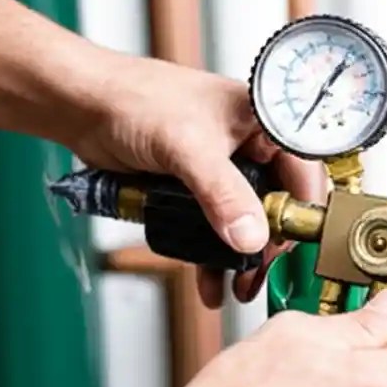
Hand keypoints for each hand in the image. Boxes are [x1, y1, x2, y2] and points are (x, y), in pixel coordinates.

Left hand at [62, 50, 323, 307]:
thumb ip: (223, 194)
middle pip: (276, 203)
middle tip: (258, 274)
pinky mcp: (194, 189)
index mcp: (262, 121)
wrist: (82, 107)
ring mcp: (221, 169)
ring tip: (237, 287)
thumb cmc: (135, 99)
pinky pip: (214, 228)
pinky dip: (212, 256)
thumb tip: (251, 236)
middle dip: (268, 245)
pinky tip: (209, 282)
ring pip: (245, 221)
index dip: (303, 210)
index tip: (293, 246)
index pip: (303, 171)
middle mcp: (247, 145)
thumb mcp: (188, 148)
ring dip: (240, 258)